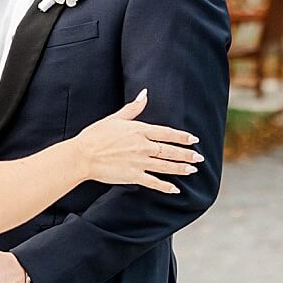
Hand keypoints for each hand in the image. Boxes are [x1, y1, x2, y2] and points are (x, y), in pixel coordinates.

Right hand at [74, 89, 202, 192]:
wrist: (82, 155)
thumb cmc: (96, 135)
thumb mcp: (115, 118)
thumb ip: (133, 108)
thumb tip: (145, 93)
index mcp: (139, 130)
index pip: (167, 133)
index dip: (182, 137)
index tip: (194, 139)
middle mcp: (142, 146)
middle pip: (170, 150)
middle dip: (186, 154)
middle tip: (199, 157)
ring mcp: (139, 162)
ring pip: (165, 166)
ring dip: (181, 168)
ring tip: (193, 169)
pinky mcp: (133, 176)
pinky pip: (153, 182)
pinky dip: (165, 186)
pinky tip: (176, 189)